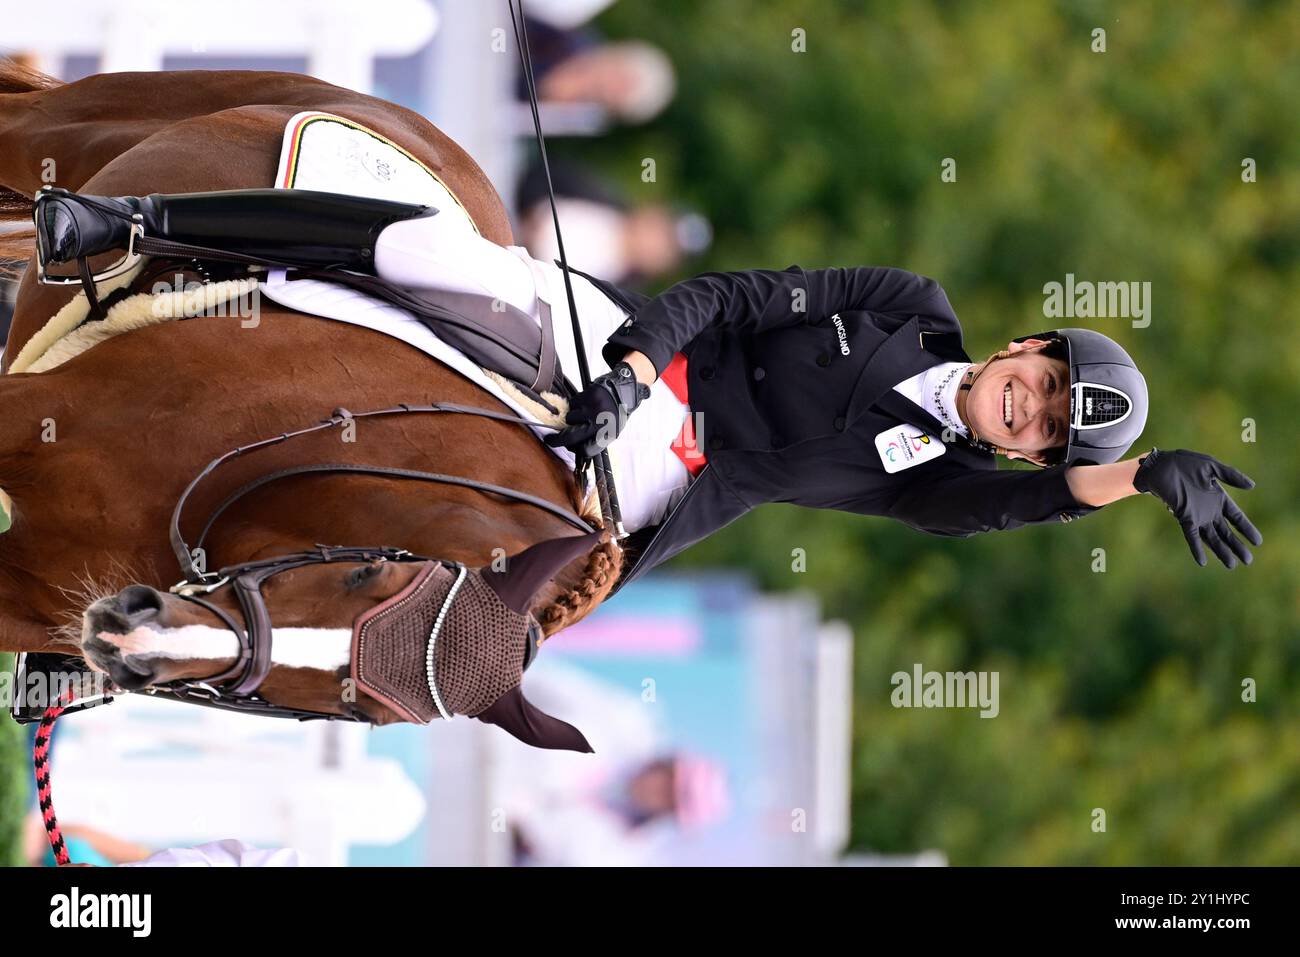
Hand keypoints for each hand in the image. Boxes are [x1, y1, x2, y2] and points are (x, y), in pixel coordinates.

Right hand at [544, 361, 650, 457]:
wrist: (625, 390)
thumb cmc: (616, 412)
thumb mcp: (611, 430)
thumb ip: (594, 438)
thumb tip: (573, 447)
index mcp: (608, 435)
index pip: (586, 451)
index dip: (575, 450)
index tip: (569, 447)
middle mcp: (600, 424)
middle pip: (571, 437)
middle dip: (557, 440)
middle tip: (549, 439)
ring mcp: (594, 409)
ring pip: (569, 418)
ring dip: (572, 416)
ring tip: (583, 412)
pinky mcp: (589, 396)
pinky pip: (572, 403)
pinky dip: (575, 403)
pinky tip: (585, 402)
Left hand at [1133, 449, 1261, 567]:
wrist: (1161, 465)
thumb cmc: (1185, 463)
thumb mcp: (1212, 467)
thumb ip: (1231, 476)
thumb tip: (1252, 486)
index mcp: (1218, 498)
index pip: (1236, 518)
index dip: (1247, 529)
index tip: (1258, 542)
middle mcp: (1208, 510)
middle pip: (1226, 532)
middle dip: (1237, 546)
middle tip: (1248, 561)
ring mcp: (1196, 515)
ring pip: (1211, 537)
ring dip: (1221, 551)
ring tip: (1231, 565)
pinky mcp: (1183, 517)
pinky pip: (1191, 536)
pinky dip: (1197, 548)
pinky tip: (1202, 561)